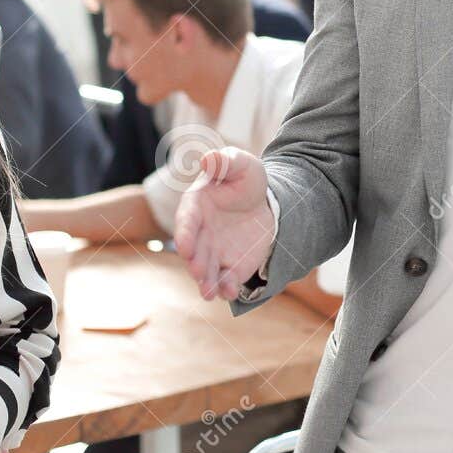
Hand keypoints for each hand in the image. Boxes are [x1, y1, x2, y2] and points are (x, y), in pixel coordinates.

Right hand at [175, 147, 275, 300]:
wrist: (267, 203)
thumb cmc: (246, 180)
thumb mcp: (241, 164)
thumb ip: (225, 161)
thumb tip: (207, 159)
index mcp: (196, 206)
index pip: (187, 221)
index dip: (185, 234)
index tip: (186, 247)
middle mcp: (200, 233)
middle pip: (193, 251)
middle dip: (195, 262)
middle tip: (199, 272)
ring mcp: (213, 252)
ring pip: (205, 271)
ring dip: (205, 282)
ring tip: (209, 293)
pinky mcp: (230, 267)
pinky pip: (225, 281)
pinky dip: (226, 288)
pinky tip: (230, 293)